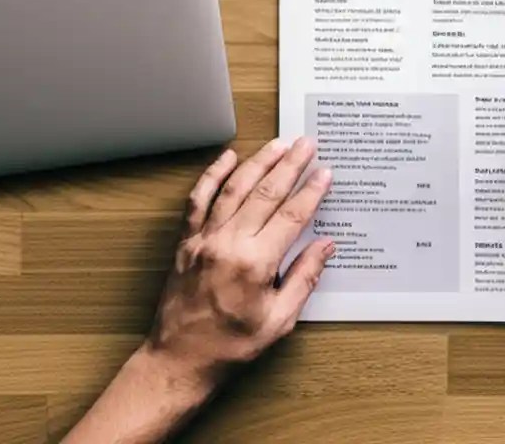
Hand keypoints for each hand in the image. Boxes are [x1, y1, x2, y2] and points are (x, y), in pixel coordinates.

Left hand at [61, 138, 334, 443]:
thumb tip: (325, 247)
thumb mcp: (278, 320)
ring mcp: (203, 239)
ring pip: (234, 188)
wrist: (179, 359)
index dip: (311, 192)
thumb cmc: (230, 346)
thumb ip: (304, 278)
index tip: (325, 173)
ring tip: (278, 145)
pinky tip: (227, 157)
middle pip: (266, 193)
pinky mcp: (186, 241)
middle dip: (290, 165)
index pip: (291, 216)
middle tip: (307, 144)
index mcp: (255, 264)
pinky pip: (198, 199)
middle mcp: (228, 244)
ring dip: (258, 162)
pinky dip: (212, 174)